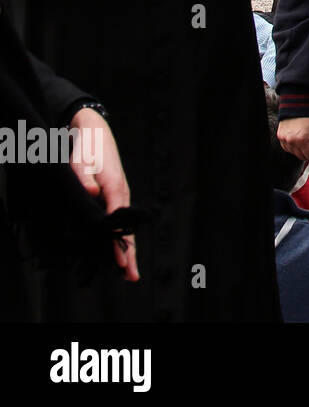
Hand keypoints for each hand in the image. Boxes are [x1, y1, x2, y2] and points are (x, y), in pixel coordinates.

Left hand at [69, 107, 137, 282]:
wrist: (95, 131)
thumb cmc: (87, 145)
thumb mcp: (80, 157)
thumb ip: (83, 176)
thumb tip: (92, 192)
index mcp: (115, 186)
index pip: (119, 220)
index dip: (120, 242)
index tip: (120, 261)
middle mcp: (122, 194)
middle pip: (128, 228)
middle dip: (129, 254)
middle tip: (131, 276)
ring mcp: (120, 196)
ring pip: (125, 227)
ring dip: (126, 248)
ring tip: (126, 271)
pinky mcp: (115, 196)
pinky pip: (120, 221)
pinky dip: (121, 238)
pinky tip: (118, 249)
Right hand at [277, 112, 308, 161]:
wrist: (296, 107)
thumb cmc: (307, 116)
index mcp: (303, 139)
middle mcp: (292, 141)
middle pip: (303, 156)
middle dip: (308, 151)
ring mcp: (285, 140)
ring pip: (295, 154)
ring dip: (300, 149)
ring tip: (303, 138)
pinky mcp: (280, 138)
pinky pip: (287, 149)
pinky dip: (293, 146)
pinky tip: (296, 138)